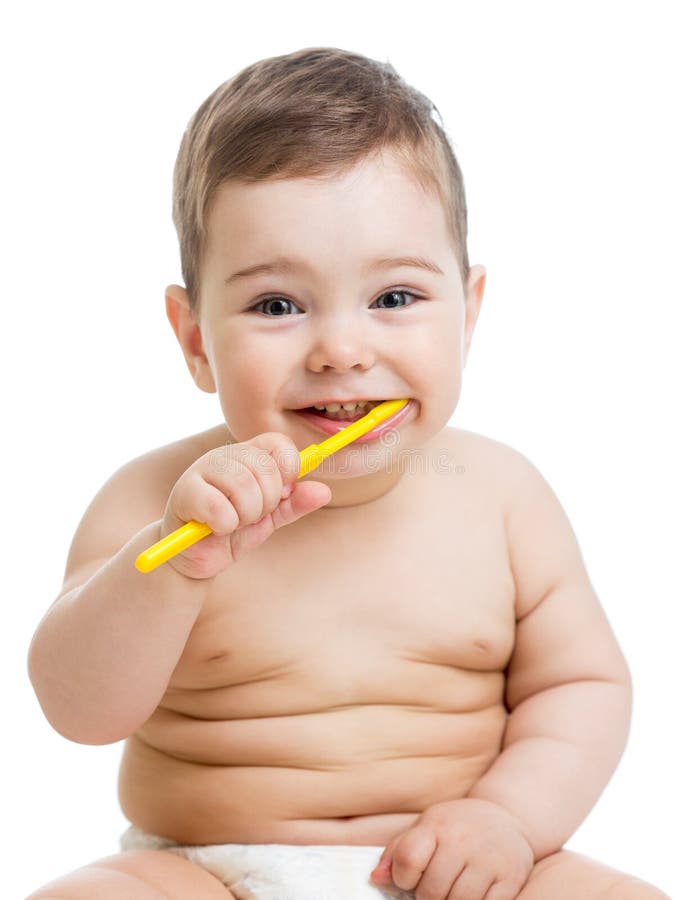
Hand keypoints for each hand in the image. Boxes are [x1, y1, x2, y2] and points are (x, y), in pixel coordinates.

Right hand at [162, 432, 331, 578]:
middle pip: (265, 468)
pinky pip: (219, 506)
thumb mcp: (270, 518)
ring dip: (246, 516)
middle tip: (251, 516)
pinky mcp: (185, 493)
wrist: (195, 557)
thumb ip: (294, 503)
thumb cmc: (232, 532)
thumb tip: (324, 491)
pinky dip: (225, 524)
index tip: (282, 495)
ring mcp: (201, 470)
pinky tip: (215, 527)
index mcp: (247, 455)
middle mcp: (225, 455)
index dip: (288, 471)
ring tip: (233, 523)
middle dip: (267, 503)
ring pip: (243, 486)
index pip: (279, 443)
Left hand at [370, 798, 533, 899]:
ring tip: (451, 892)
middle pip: (432, 891)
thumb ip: (398, 851)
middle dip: (427, 898)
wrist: (506, 817)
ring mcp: (489, 859)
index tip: (408, 880)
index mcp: (437, 824)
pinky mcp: (511, 877)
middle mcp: (463, 839)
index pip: (408, 858)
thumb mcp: (426, 827)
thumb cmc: (457, 827)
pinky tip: (472, 894)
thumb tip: (376, 879)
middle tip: (432, 891)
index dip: (402, 878)